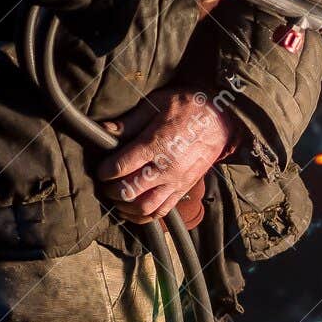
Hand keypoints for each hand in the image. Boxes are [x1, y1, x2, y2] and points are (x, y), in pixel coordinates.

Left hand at [96, 89, 237, 222]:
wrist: (221, 117)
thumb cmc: (188, 107)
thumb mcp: (155, 104)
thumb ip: (129, 122)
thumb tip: (104, 130)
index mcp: (156, 145)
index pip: (120, 167)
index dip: (104, 171)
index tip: (101, 169)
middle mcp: (166, 167)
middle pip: (129, 191)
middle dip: (111, 191)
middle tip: (105, 185)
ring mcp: (176, 181)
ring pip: (144, 207)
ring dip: (126, 207)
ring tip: (118, 199)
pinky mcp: (184, 189)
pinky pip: (162, 211)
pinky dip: (144, 217)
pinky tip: (134, 211)